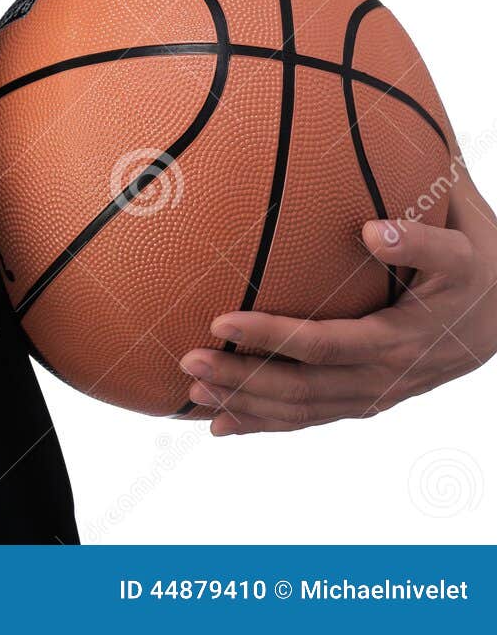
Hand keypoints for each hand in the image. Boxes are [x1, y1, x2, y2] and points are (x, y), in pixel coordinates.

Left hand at [180, 202, 496, 435]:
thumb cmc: (475, 265)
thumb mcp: (463, 248)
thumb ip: (422, 238)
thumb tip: (371, 229)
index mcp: (405, 338)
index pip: (328, 344)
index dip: (275, 336)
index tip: (221, 320)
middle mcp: (388, 375)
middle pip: (305, 386)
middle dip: (242, 377)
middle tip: (188, 359)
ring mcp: (378, 394)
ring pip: (304, 409)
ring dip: (245, 403)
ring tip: (192, 391)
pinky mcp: (369, 401)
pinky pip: (313, 418)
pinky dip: (266, 424)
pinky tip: (221, 425)